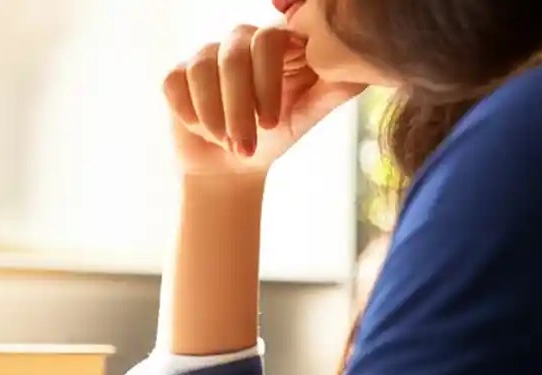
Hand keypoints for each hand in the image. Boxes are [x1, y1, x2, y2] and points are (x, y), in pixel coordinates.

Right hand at [164, 25, 365, 177]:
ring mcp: (205, 55)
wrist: (231, 167)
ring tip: (228, 143)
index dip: (267, 81)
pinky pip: (176, 86)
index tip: (272, 122)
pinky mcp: (176, 75)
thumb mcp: (308, 115)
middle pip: (233, 58)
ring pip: (201, 72)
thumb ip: (334, 89)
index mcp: (275, 43)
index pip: (269, 40)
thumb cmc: (274, 136)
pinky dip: (190, 114)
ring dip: (214, 117)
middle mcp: (239, 40)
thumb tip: (365, 70)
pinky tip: (203, 131)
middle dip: (239, 108)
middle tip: (247, 144)